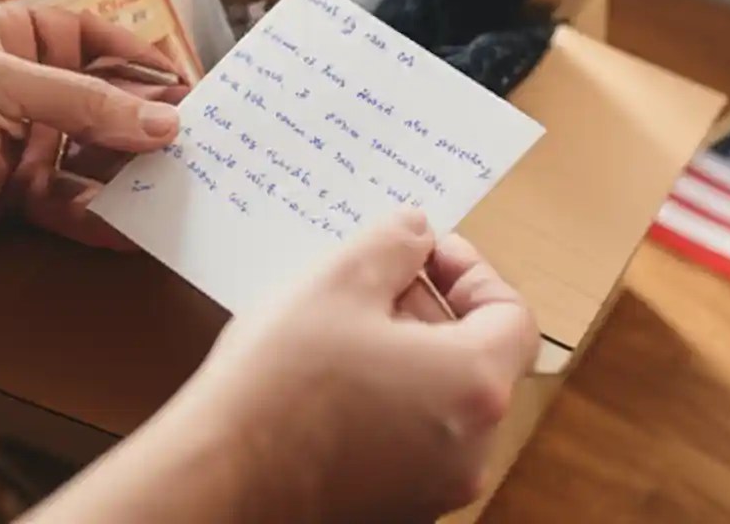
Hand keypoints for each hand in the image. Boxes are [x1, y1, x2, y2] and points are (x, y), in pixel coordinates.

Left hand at [0, 1, 187, 261]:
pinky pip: (67, 205)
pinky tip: (129, 229)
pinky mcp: (6, 197)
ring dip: (129, 175)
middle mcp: (17, 87)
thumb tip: (165, 122)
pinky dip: (98, 218)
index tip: (191, 88)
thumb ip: (85, 105)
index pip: (93, 39)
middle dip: (145, 124)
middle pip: (101, 102)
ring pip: (91, 157)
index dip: (141, 60)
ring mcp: (13, 143)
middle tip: (197, 147)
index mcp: (9, 36)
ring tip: (174, 191)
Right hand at [25, 210, 539, 523]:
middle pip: (478, 359)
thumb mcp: (340, 279)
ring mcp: (433, 487)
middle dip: (432, 309)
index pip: (514, 317)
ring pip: (442, 401)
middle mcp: (472, 448)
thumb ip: (396, 241)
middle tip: (377, 281)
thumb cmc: (278, 386)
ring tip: (345, 328)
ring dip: (407, 354)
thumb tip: (417, 232)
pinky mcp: (394, 507)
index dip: (472, 273)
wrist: (216, 481)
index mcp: (476, 386)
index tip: (428, 254)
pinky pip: (411, 440)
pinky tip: (330, 381)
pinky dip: (389, 402)